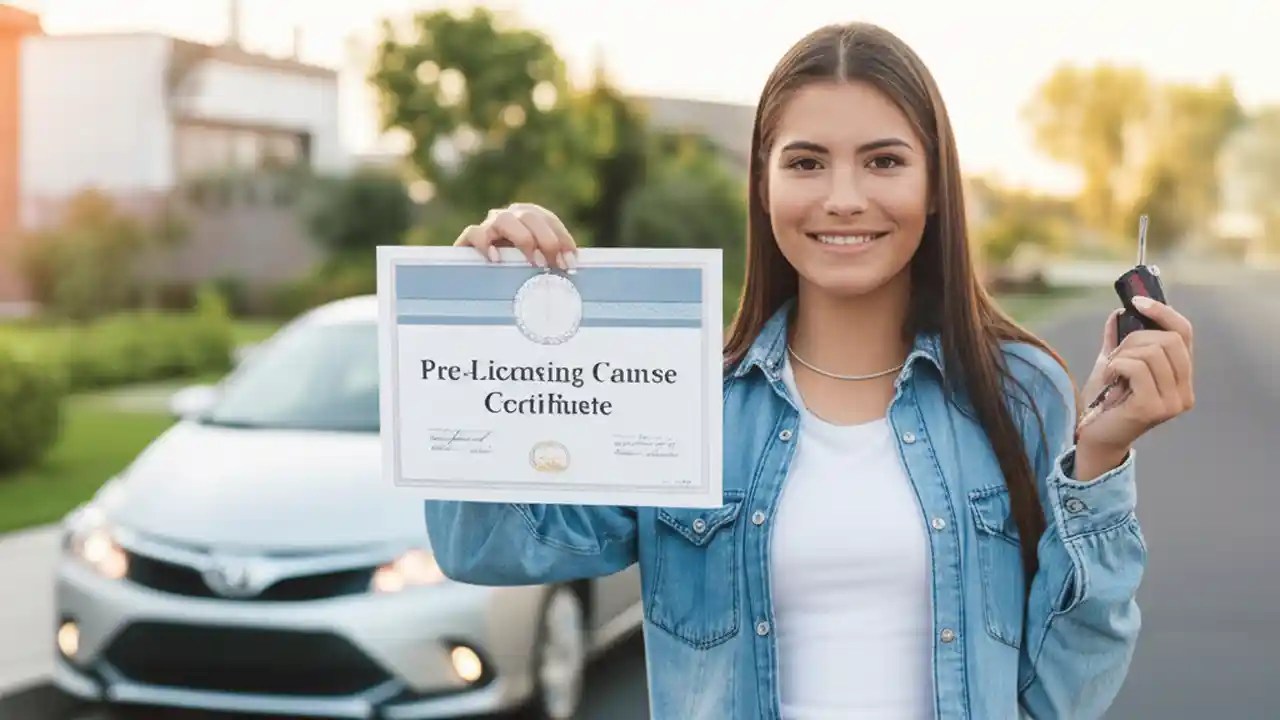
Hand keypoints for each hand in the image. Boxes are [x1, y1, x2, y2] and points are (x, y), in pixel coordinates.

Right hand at [455, 202, 578, 270]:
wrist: (475, 278)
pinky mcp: (468, 239)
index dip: (562, 239)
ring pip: (504, 220)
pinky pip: (475, 233)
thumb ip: (550, 262)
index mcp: (529, 218)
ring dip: (522, 238)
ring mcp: (488, 226)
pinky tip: (495, 259)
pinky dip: (485, 243)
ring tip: (532, 261)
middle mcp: (510, 217)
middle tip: (552, 264)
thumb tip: (572, 270)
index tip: (571, 262)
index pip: (549, 220)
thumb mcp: (535, 266)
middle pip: (530, 216)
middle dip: (546, 239)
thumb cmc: (513, 273)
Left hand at [1075, 297, 1195, 476]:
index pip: (1185, 334)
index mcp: (1181, 379)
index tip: (1137, 301)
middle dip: (1134, 338)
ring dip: (1122, 355)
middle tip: (1114, 355)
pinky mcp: (1153, 408)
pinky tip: (1108, 380)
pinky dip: (1116, 366)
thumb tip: (1118, 313)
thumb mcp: (1113, 365)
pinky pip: (1136, 368)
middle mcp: (1184, 392)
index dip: (1163, 312)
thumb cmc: (1104, 402)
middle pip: (1168, 339)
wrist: (1093, 436)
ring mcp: (1172, 402)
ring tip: (1110, 372)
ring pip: (1151, 352)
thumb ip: (1119, 341)